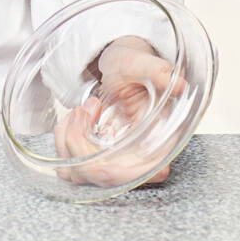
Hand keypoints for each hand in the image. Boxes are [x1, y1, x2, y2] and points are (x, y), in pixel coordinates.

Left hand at [53, 36, 187, 187]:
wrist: (122, 70)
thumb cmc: (136, 70)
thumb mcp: (144, 65)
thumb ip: (158, 72)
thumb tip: (177, 83)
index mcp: (158, 144)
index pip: (140, 175)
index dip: (117, 168)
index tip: (105, 136)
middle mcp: (136, 161)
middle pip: (102, 175)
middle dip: (81, 142)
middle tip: (85, 108)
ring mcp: (112, 163)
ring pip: (80, 174)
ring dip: (69, 139)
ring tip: (81, 109)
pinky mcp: (94, 159)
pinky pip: (69, 166)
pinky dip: (62, 141)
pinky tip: (75, 117)